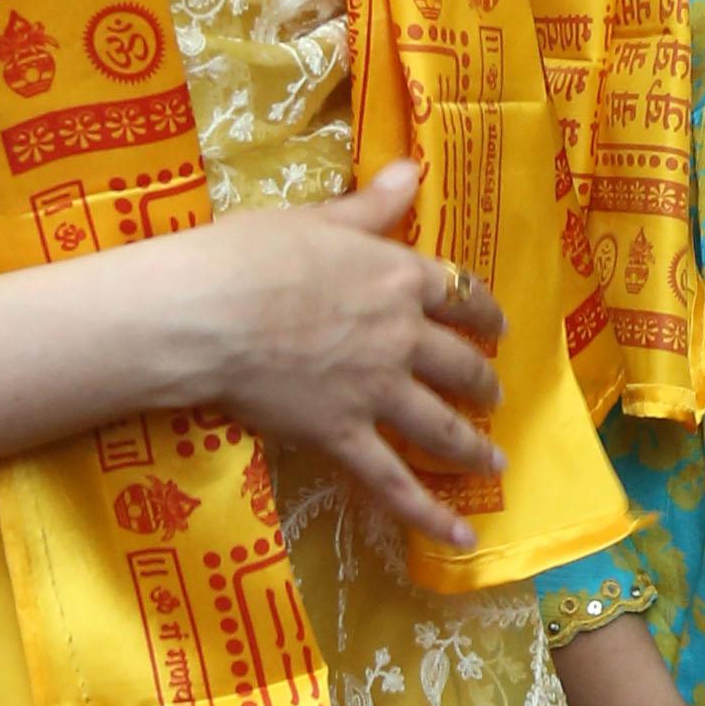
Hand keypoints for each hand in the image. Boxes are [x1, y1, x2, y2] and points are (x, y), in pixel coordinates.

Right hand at [193, 164, 505, 551]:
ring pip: (442, 427)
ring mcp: (378, 393)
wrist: (208, 312)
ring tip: (493, 463)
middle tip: (493, 394)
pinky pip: (395, 484)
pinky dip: (431, 516)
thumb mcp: (316, 217)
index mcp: (397, 277)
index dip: (484, 312)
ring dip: (473, 447)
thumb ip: (371, 204)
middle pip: (459, 363)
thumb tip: (415, 167)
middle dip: (482, 382)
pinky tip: (462, 538)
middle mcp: (402, 338)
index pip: (459, 294)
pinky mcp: (344, 437)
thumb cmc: (248, 254)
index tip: (496, 325)